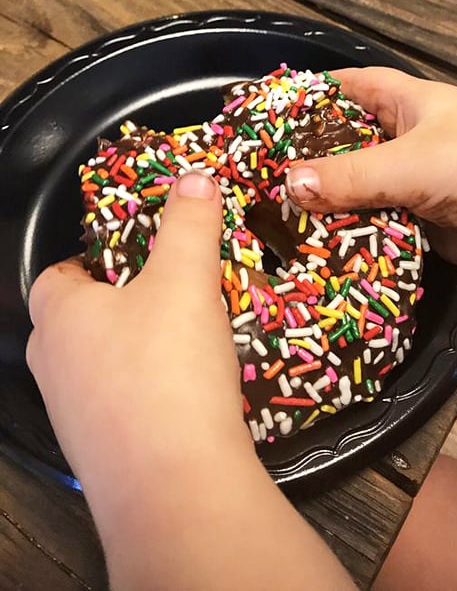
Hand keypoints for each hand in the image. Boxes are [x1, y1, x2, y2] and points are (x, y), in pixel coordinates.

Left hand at [27, 172, 354, 590]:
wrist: (177, 486)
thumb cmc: (168, 368)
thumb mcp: (187, 277)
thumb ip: (190, 222)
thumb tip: (195, 177)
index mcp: (60, 315)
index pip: (59, 272)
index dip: (96, 257)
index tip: (137, 255)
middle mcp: (53, 366)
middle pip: (80, 320)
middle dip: (123, 303)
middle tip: (174, 293)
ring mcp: (73, 417)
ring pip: (101, 366)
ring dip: (138, 351)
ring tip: (190, 342)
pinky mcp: (102, 457)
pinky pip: (122, 407)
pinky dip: (150, 394)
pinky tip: (191, 395)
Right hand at [286, 67, 456, 280]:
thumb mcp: (408, 163)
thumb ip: (347, 176)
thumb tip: (286, 184)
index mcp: (412, 103)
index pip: (354, 86)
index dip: (315, 92)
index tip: (271, 107)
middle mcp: (410, 137)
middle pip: (350, 140)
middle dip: (312, 154)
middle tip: (259, 171)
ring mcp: (416, 181)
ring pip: (360, 186)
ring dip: (328, 199)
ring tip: (274, 212)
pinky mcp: (420, 220)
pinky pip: (374, 221)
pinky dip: (349, 229)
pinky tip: (313, 242)